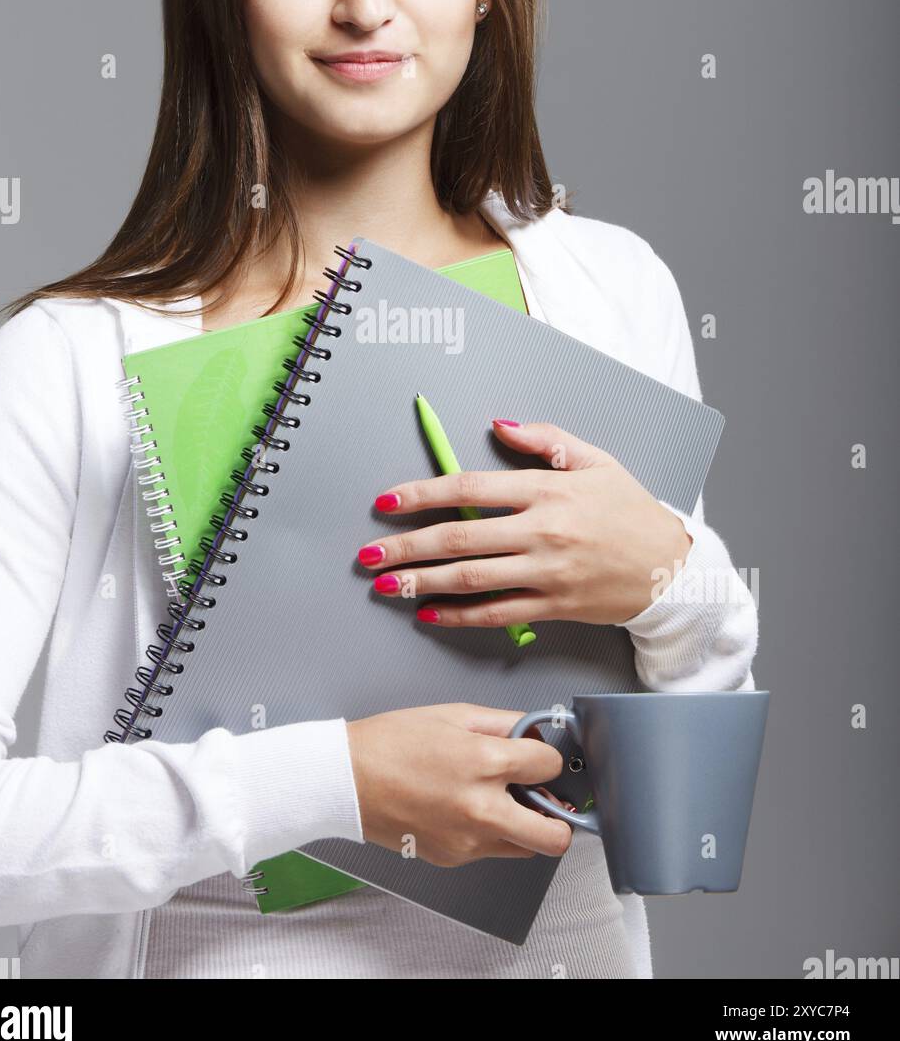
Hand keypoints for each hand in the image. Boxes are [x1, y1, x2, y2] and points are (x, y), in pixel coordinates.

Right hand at [346, 702, 573, 864]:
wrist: (347, 779)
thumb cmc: (392, 742)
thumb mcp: (454, 714)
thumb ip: (504, 723)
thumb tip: (535, 733)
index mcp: (485, 763)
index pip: (550, 766)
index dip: (546, 757)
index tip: (537, 756)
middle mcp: (482, 809)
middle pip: (555, 836)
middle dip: (558, 817)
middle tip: (543, 798)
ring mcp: (468, 841)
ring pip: (526, 849)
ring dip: (524, 827)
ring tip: (500, 801)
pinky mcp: (453, 858)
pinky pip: (490, 851)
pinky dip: (489, 833)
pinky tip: (464, 809)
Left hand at [357, 420, 693, 629]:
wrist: (672, 569)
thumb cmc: (630, 511)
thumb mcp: (595, 461)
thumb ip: (545, 440)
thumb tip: (497, 425)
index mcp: (546, 490)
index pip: (470, 487)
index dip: (422, 494)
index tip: (387, 502)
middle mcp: (542, 531)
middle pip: (459, 537)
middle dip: (405, 547)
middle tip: (368, 555)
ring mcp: (546, 572)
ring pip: (471, 578)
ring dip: (421, 583)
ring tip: (385, 586)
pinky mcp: (554, 606)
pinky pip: (497, 613)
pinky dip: (459, 615)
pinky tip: (428, 613)